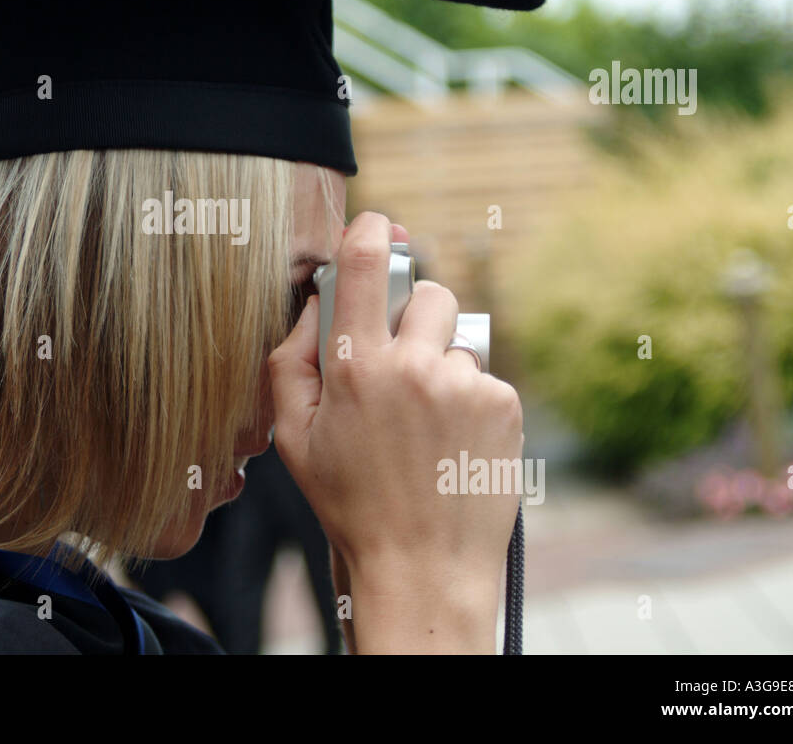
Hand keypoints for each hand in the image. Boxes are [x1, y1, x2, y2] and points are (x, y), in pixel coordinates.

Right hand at [269, 211, 522, 649]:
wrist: (423, 567)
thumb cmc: (350, 503)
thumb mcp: (292, 438)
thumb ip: (289, 361)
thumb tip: (314, 303)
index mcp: (356, 368)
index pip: (366, 263)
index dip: (371, 230)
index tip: (376, 224)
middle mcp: (414, 365)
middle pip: (428, 292)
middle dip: (415, 316)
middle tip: (401, 364)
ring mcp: (465, 383)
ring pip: (459, 339)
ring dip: (443, 362)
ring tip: (428, 422)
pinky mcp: (504, 405)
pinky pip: (485, 376)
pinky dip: (471, 399)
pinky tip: (453, 442)